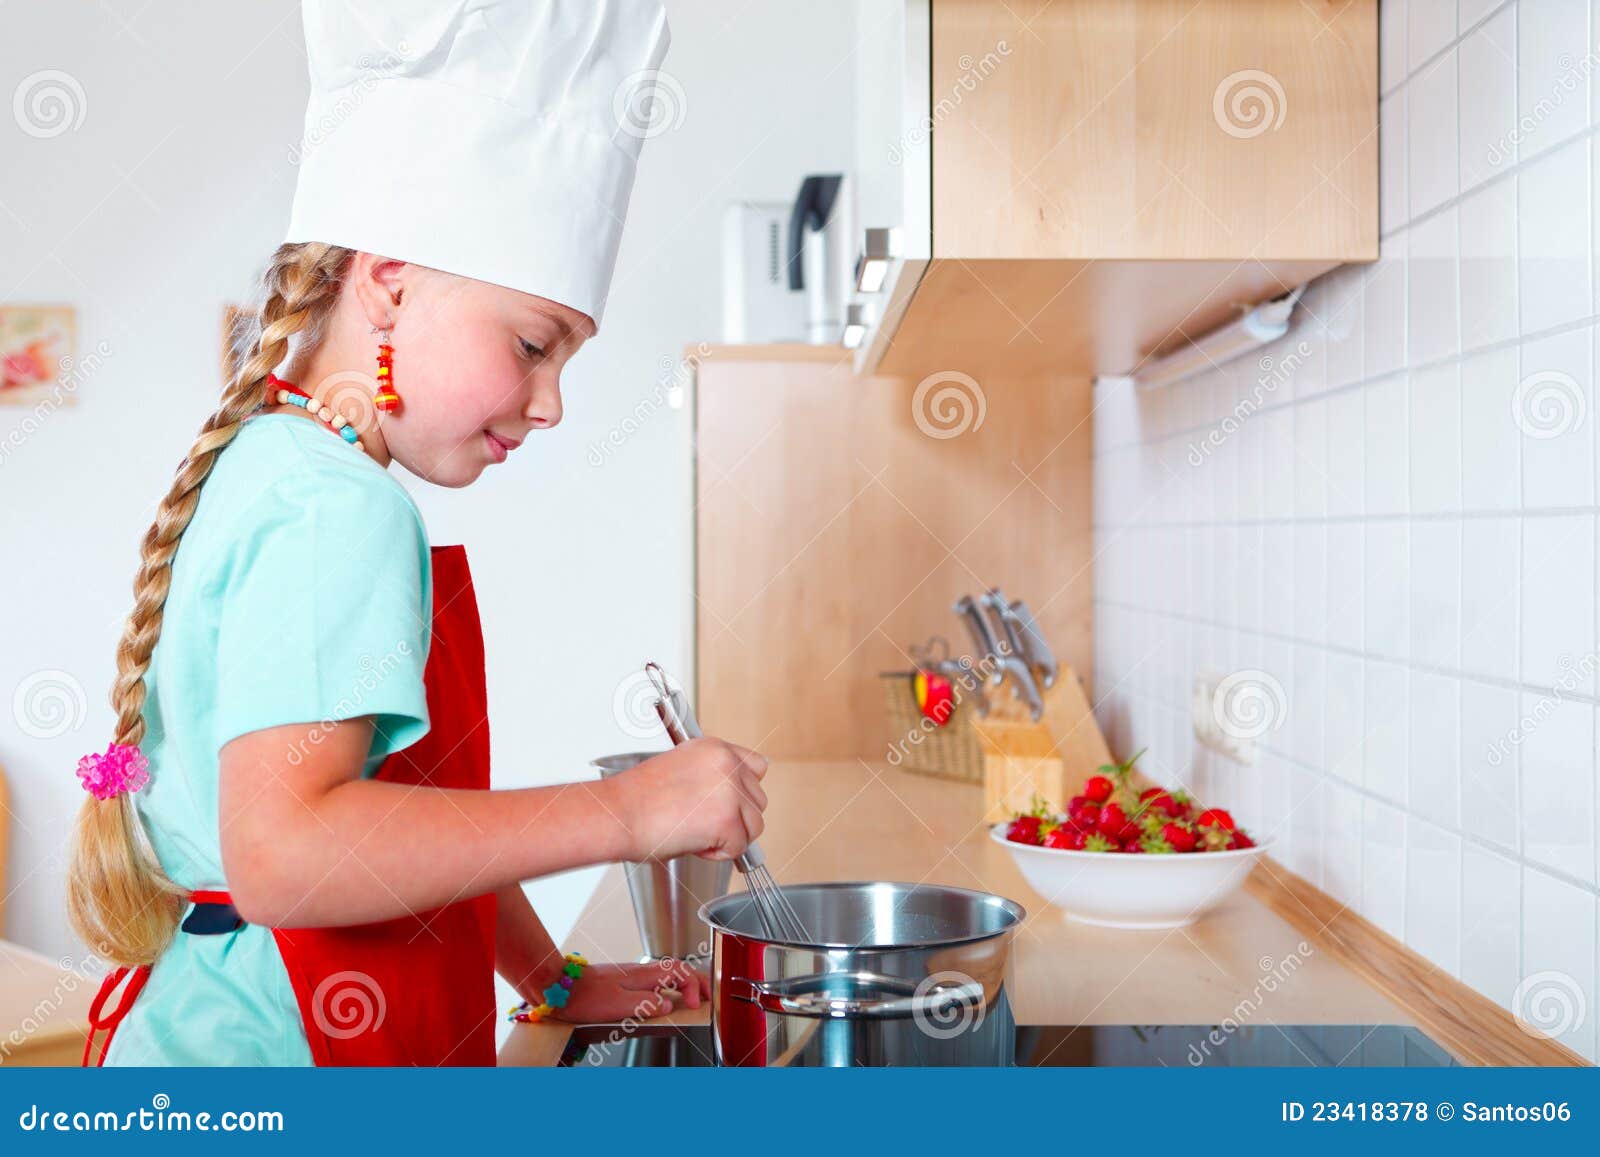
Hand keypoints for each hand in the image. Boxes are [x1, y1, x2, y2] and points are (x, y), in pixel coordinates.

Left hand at [548, 959, 709, 1022]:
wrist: (559, 986)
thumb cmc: (583, 996)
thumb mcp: (617, 1005)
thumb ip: (645, 1005)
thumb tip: (668, 1006)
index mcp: (643, 975)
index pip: (680, 973)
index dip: (693, 988)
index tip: (694, 1006)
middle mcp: (641, 972)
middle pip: (678, 970)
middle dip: (697, 981)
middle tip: (707, 997)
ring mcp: (633, 975)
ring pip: (668, 974)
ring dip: (685, 984)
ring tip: (693, 997)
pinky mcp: (625, 981)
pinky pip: (656, 980)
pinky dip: (670, 986)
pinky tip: (666, 997)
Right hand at [607, 737, 767, 861]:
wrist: (618, 813)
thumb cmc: (636, 798)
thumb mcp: (680, 768)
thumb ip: (711, 775)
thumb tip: (733, 798)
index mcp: (715, 748)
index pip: (756, 767)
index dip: (743, 790)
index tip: (728, 803)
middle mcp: (728, 764)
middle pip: (758, 799)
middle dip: (736, 818)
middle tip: (702, 823)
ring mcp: (731, 791)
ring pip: (754, 826)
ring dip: (729, 837)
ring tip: (695, 832)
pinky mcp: (728, 821)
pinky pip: (740, 848)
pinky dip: (718, 854)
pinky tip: (693, 842)